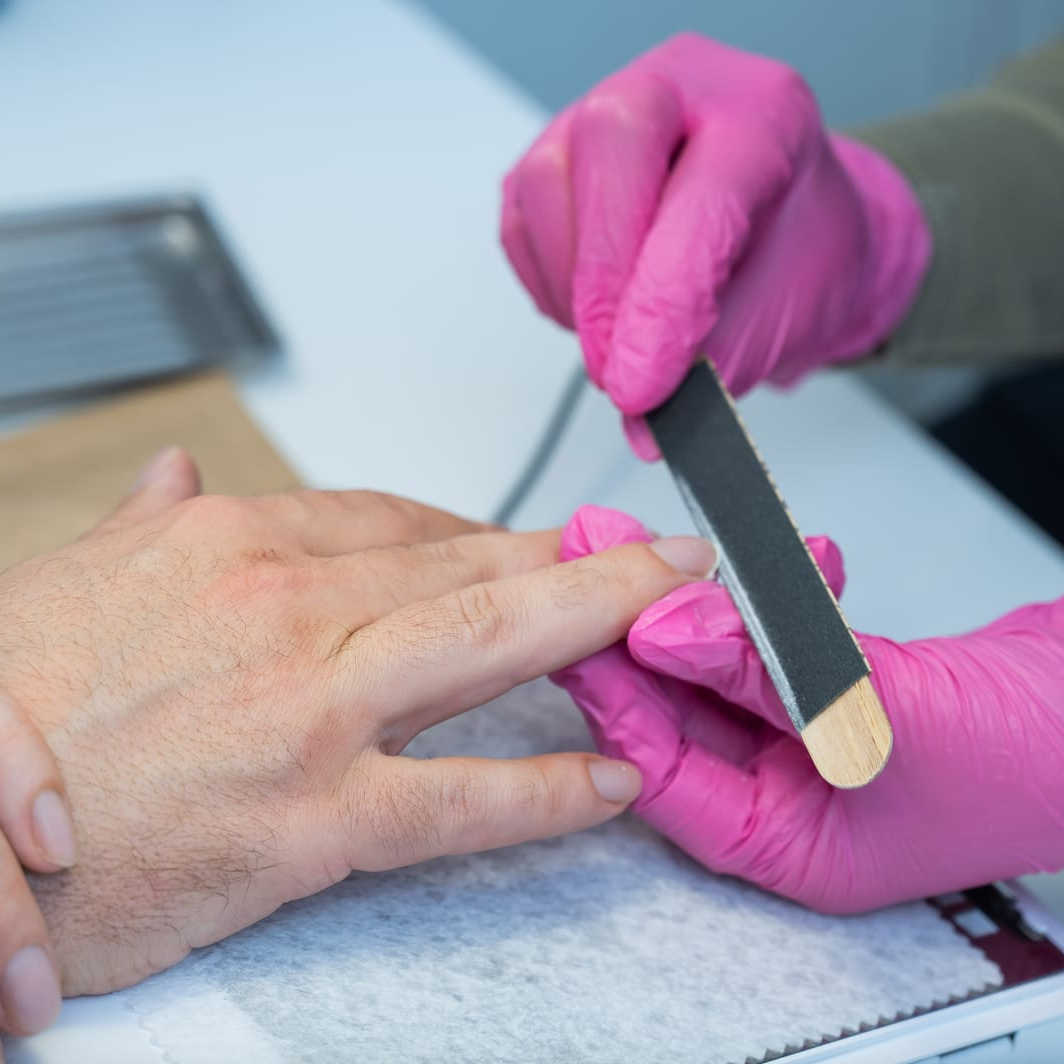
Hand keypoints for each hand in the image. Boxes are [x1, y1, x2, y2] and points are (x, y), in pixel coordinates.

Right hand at [1, 451, 715, 996]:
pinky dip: (549, 789)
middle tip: (655, 551)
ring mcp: (311, 710)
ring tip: (673, 609)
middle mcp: (287, 608)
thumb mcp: (68, 578)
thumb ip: (145, 522)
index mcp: (231, 544)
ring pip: (491, 644)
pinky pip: (463, 799)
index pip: (395, 520)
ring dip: (600, 620)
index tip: (531, 543)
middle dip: (577, 555)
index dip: (480, 531)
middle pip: (469, 564)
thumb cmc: (4, 705)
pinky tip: (612, 778)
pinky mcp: (314, 821)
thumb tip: (177, 473)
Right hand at [501, 33, 929, 456]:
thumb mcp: (782, 315)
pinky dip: (548, 287)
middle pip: (609, 145)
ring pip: (547, 183)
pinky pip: (521, 223)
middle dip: (603, 280)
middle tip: (615, 374)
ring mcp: (603, 116)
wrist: (783, 236)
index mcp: (761, 112)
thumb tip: (644, 420)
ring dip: (572, 290)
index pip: (700, 199)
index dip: (661, 304)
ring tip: (615, 346)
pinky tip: (591, 317)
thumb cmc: (791, 258)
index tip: (639, 387)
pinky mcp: (553, 162)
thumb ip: (714, 365)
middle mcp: (679, 89)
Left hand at [552, 505, 1063, 912]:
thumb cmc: (1035, 760)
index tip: (574, 627)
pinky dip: (780, 597)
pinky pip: (783, 638)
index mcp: (790, 841)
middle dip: (639, 631)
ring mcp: (815, 734)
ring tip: (657, 541)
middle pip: (683, 709)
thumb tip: (665, 628)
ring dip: (701, 602)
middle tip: (588, 558)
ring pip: (726, 665)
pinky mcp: (843, 682)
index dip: (616, 696)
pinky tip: (785, 558)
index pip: (666, 771)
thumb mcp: (883, 714)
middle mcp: (793, 793)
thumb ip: (766, 670)